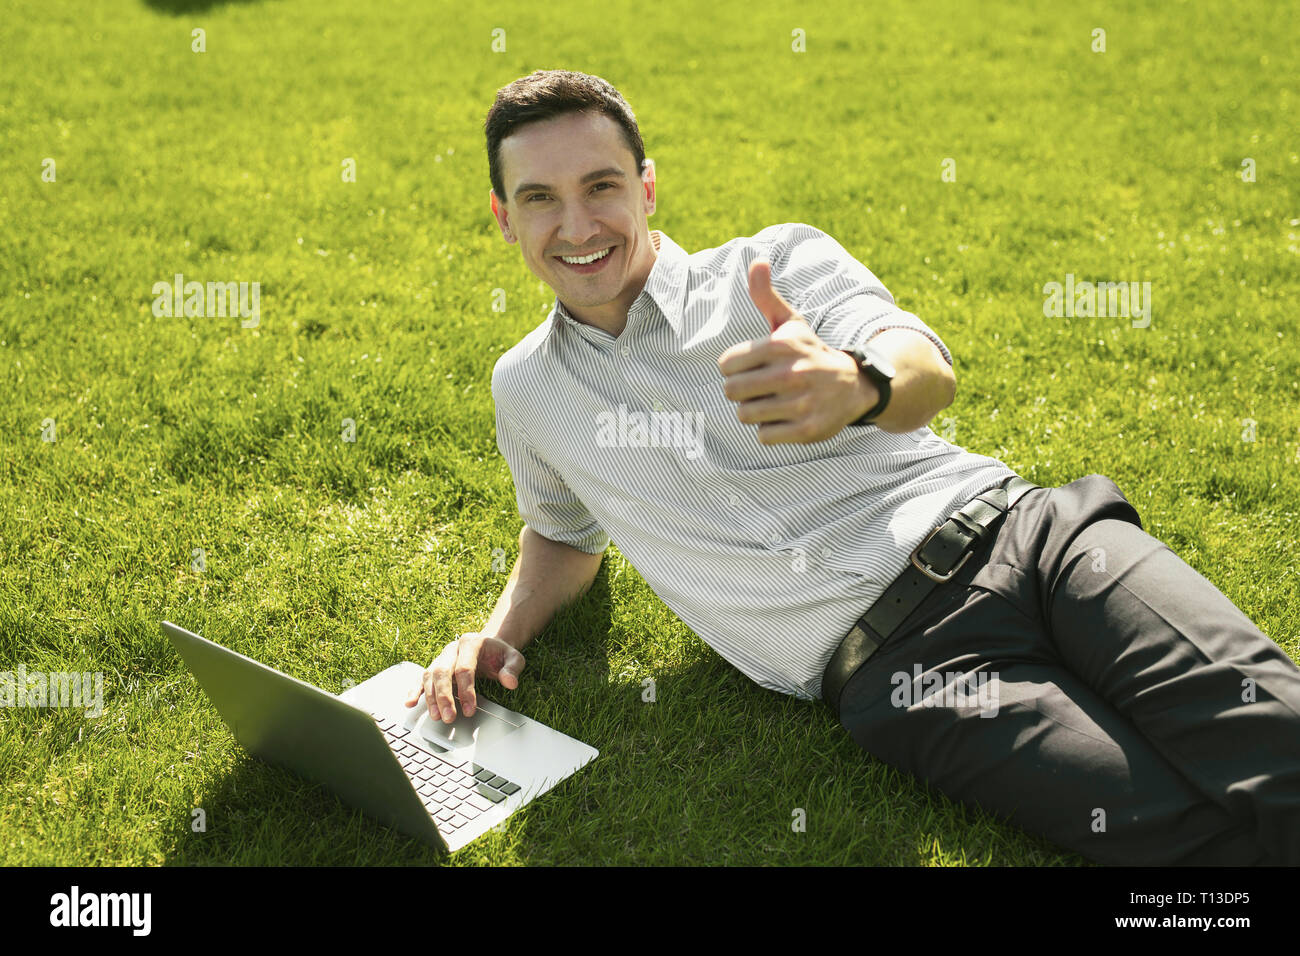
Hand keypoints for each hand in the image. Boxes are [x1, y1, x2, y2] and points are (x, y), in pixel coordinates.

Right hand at [403, 632, 525, 723]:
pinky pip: (422, 678)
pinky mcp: (435, 667)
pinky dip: (415, 691)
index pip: (464, 668)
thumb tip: (510, 682)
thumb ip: (513, 668)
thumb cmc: (500, 654)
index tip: (470, 709)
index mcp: (470, 643)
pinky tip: (410, 703)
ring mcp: (442, 658)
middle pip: (443, 672)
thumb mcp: (514, 657)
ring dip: (431, 697)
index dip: (467, 690)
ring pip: (430, 676)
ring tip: (436, 716)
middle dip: (445, 696)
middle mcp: (452, 649)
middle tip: (449, 717)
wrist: (489, 646)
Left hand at [716, 259, 877, 443]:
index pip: (726, 365)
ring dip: (755, 411)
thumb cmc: (810, 352)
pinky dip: (771, 430)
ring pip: (746, 415)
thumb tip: (757, 260)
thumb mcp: (791, 323)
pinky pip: (764, 436)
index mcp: (782, 345)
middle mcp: (793, 373)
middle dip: (741, 391)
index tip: (751, 367)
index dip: (734, 368)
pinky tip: (787, 417)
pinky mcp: (808, 430)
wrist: (854, 385)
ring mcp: (802, 403)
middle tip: (760, 387)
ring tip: (775, 401)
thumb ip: (767, 296)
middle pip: (732, 392)